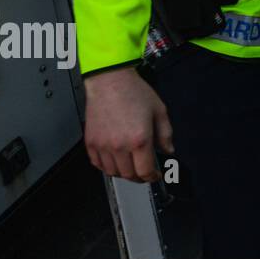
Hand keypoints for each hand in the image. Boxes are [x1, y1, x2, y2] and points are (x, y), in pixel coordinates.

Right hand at [84, 67, 173, 182]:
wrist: (110, 81)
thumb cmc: (134, 92)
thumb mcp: (159, 111)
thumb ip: (165, 134)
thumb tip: (168, 150)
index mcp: (139, 139)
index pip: (145, 171)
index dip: (152, 177)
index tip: (156, 175)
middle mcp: (119, 146)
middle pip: (128, 175)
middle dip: (139, 177)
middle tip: (145, 172)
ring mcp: (103, 146)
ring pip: (112, 172)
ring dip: (123, 173)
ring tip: (131, 166)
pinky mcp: (91, 143)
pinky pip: (98, 164)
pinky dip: (107, 167)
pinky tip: (115, 160)